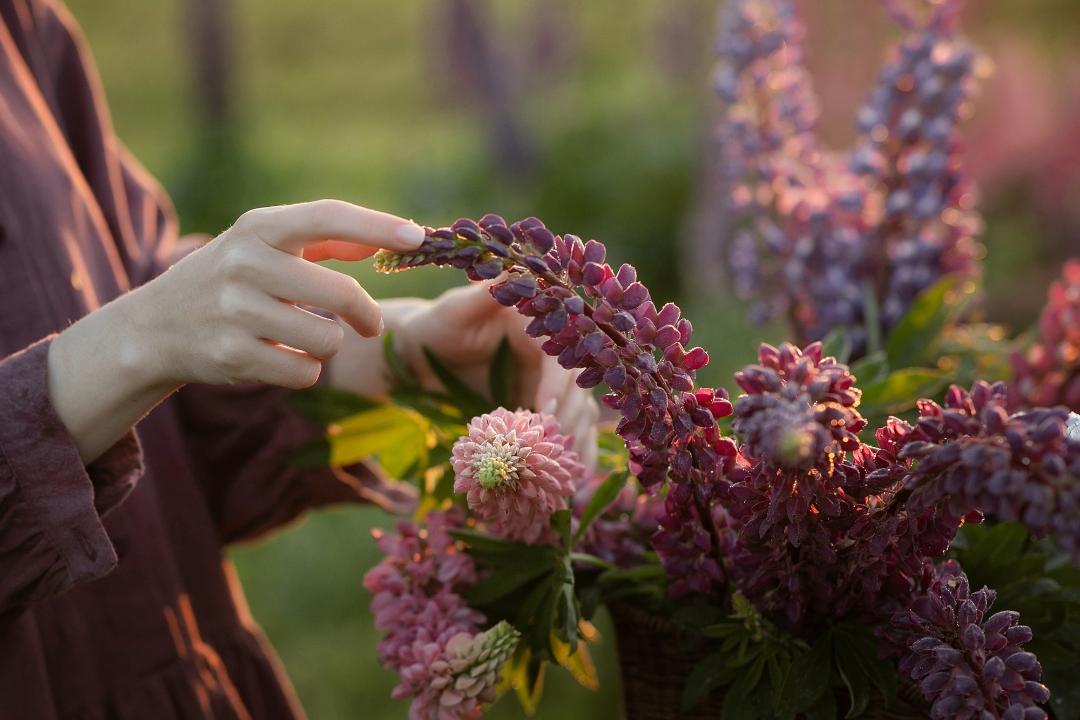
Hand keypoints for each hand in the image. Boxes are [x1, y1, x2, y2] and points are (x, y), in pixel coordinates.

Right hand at [47, 200, 423, 460]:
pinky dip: (303, 370)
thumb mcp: (263, 245)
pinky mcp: (232, 355)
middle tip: (369, 324)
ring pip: (326, 339)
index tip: (417, 237)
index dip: (377, 226)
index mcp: (259, 228)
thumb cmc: (228, 280)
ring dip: (326, 345)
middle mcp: (246, 263)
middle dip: (364, 314)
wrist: (154, 328)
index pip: (327, 216)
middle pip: (341, 294)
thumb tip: (384, 240)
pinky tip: (280, 358)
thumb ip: (324, 240)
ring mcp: (236, 310)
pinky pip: (303, 371)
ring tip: (303, 338)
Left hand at [335, 283, 599, 467]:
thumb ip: (480, 297)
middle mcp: (556, 348)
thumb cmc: (432, 328)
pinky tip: (571, 485)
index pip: (564, 353)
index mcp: (540, 319)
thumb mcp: (452, 312)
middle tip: (555, 456)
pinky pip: (569, 431)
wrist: (420, 356)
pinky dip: (572, 456)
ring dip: (576, 445)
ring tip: (567, 478)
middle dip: (569, 422)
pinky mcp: (547, 405)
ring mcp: (554, 379)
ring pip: (580, 412)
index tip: (545, 416)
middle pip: (579, 387)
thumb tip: (510, 274)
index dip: (560, 384)